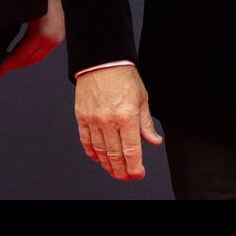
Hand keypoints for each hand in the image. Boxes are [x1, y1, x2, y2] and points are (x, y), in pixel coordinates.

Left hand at [0, 0, 63, 74]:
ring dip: (22, 62)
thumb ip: (13, 24)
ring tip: (7, 65)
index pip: (22, 55)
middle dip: (14, 66)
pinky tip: (20, 53)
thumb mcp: (24, 9)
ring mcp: (57, 38)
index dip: (8, 64)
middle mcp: (52, 39)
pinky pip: (42, 50)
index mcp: (42, 34)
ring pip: (37, 57)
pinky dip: (30, 54)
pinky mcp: (58, 35)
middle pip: (30, 60)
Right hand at [74, 64, 162, 180]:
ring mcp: (93, 119)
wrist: (102, 59)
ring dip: (107, 164)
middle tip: (126, 176)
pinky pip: (86, 140)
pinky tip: (97, 157)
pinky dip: (92, 152)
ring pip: (100, 151)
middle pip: (115, 155)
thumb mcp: (142, 98)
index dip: (135, 167)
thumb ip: (146, 123)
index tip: (138, 174)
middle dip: (122, 170)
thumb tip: (154, 141)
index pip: (132, 151)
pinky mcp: (82, 116)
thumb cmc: (123, 75)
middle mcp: (109, 120)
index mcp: (127, 116)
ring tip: (114, 170)